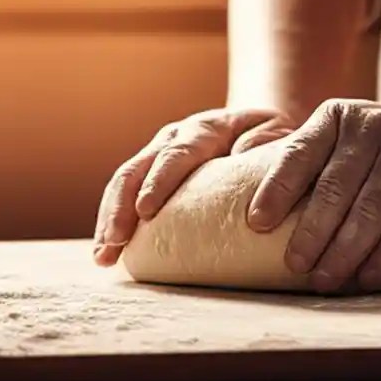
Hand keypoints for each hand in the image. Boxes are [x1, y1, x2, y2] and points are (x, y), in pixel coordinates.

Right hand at [92, 107, 297, 265]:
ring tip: (102, 255)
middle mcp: (174, 139)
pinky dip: (112, 223)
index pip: (177, 154)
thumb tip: (237, 158)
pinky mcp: (151, 175)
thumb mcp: (277, 132)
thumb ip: (264, 141)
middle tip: (114, 241)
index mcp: (205, 129)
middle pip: (137, 169)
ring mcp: (157, 155)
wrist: (258, 125)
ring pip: (123, 183)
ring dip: (109, 219)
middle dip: (121, 206)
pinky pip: (125, 195)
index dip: (159, 181)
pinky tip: (106, 253)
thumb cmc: (271, 137)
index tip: (146, 210)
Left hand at [247, 97, 380, 292]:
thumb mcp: (352, 140)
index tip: (256, 223)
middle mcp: (371, 125)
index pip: (299, 153)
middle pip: (334, 187)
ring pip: (370, 208)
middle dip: (310, 232)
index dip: (276, 189)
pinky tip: (369, 277)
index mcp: (337, 117)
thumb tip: (255, 216)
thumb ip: (316, 164)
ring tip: (325, 280)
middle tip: (293, 266)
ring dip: (344, 251)